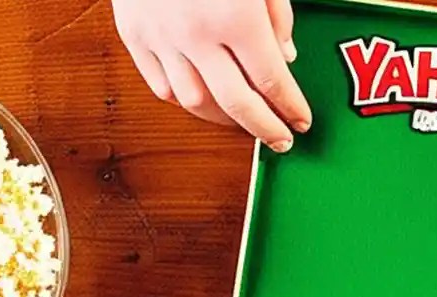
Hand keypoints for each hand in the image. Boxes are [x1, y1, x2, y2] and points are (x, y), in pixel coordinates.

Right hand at [112, 0, 311, 150]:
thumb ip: (278, 15)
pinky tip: (203, 99)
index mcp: (236, 18)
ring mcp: (161, 38)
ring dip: (224, 119)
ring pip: (195, 102)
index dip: (291, 107)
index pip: (273, 80)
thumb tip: (285, 57)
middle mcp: (197, 35)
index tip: (302, 121)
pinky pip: (160, 85)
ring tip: (242, 120)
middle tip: (281, 140)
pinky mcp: (133, 35)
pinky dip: (184, 99)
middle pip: (237, 104)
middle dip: (265, 128)